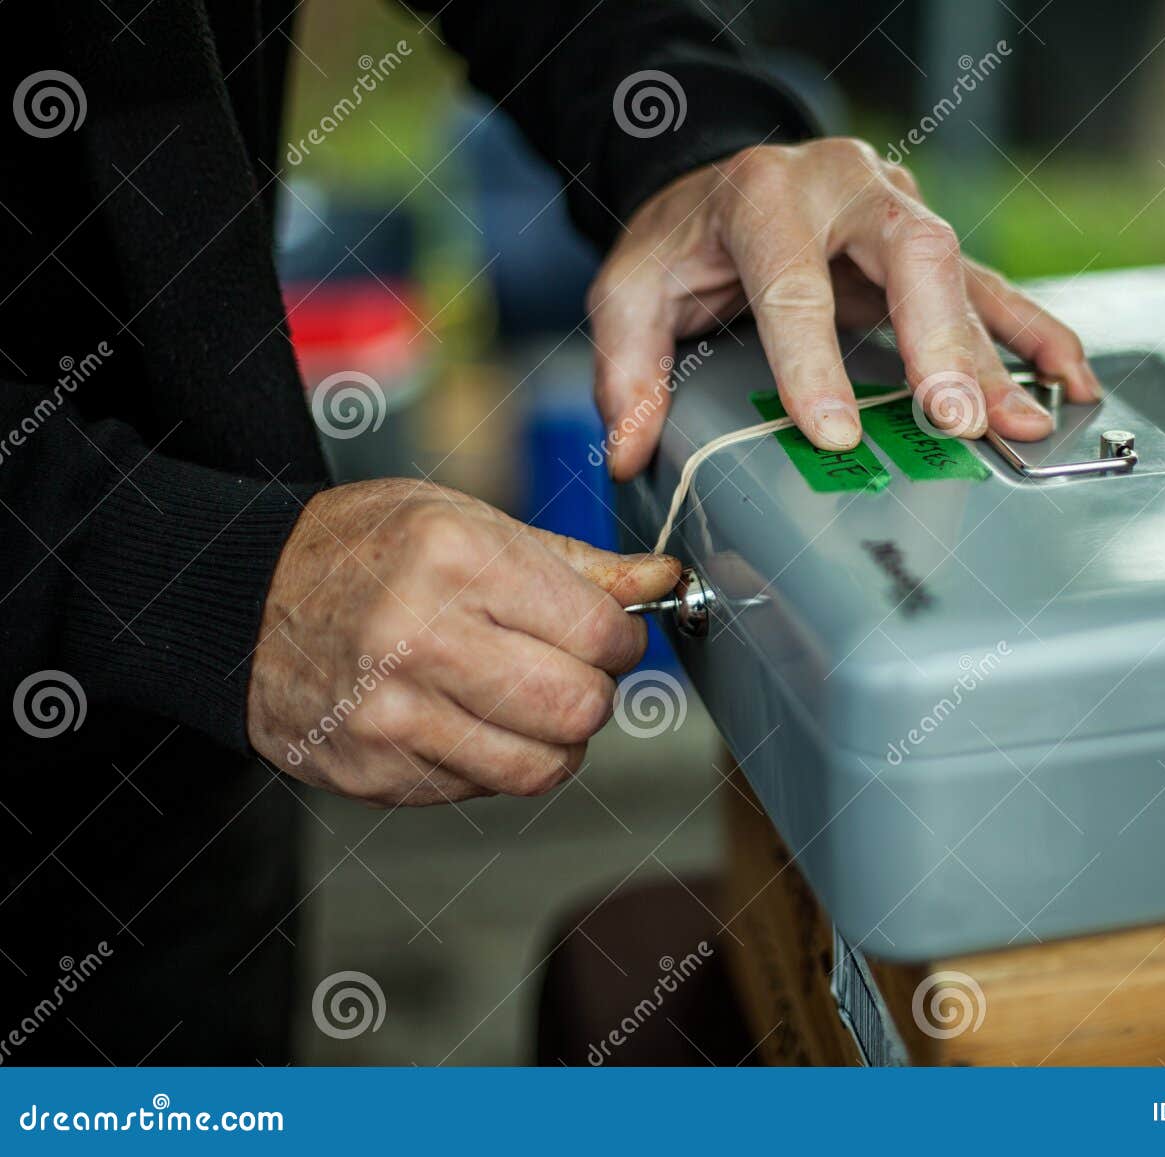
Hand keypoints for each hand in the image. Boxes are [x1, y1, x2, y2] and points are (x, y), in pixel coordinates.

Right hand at [246, 479, 679, 805]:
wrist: (242, 604)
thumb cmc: (365, 551)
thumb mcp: (469, 522)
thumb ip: (575, 564)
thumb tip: (662, 581)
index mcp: (453, 559)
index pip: (599, 632)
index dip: (623, 638)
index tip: (609, 634)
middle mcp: (420, 638)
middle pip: (579, 707)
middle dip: (594, 693)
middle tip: (570, 670)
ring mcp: (393, 714)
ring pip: (542, 766)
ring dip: (557, 740)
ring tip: (527, 701)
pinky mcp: (376, 771)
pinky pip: (486, 789)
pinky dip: (499, 761)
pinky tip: (470, 720)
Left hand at [588, 137, 1100, 480]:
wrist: (718, 184)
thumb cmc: (683, 242)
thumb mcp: (629, 289)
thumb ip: (628, 364)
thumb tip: (633, 447)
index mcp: (762, 197)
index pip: (794, 282)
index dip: (813, 361)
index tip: (831, 432)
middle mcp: (843, 188)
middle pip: (909, 253)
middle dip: (936, 342)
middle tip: (951, 419)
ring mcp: (896, 209)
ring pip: (961, 271)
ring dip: (995, 352)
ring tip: (1023, 419)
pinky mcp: (928, 243)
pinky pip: (993, 284)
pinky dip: (1032, 333)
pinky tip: (1066, 378)